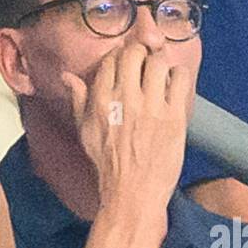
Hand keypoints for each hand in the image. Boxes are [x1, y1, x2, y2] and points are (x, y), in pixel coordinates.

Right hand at [62, 44, 190, 215]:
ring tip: (160, 77)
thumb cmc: (108, 166)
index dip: (120, 56)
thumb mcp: (85, 133)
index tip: (126, 63)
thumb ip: (79, 100)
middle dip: (141, 54)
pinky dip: (178, 77)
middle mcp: (124, 100)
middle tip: (145, 65)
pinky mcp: (173, 116)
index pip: (111, 60)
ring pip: (158, 61)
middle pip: (135, 53)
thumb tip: (67, 76)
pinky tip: (174, 88)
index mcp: (100, 103)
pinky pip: (180, 78)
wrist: (132, 195)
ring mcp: (150, 107)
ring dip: (160, 64)